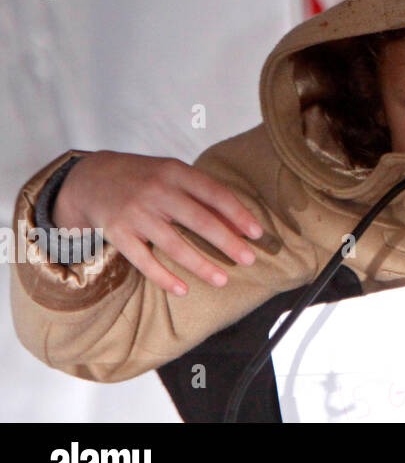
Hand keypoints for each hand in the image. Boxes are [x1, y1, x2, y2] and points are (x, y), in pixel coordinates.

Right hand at [51, 152, 262, 294]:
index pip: (215, 194)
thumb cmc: (144, 178)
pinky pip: (145, 260)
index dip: (238, 214)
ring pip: (174, 244)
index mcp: (176, 172)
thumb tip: (240, 224)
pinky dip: (164, 277)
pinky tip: (183, 290)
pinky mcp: (118, 233)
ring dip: (201, 265)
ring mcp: (136, 213)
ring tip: (222, 280)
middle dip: (227, 242)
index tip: (257, 233)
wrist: (90, 178)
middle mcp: (157, 191)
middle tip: (249, 259)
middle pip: (200, 220)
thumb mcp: (173, 175)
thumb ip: (204, 195)